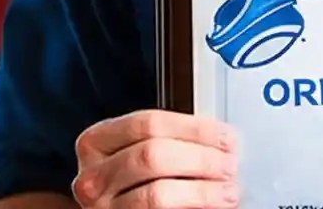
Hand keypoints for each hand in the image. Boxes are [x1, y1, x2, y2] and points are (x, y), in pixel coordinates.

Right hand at [70, 110, 239, 208]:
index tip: (225, 136)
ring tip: (228, 189)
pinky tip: (213, 204)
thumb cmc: (136, 185)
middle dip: (201, 158)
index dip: (193, 128)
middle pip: (153, 154)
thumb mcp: (139, 156)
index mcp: (97, 141)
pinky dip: (193, 205)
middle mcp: (92, 175)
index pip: (148, 123)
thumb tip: (222, 140)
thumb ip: (170, 142)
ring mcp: (100, 206)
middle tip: (230, 164)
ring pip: (157, 192)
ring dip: (202, 190)